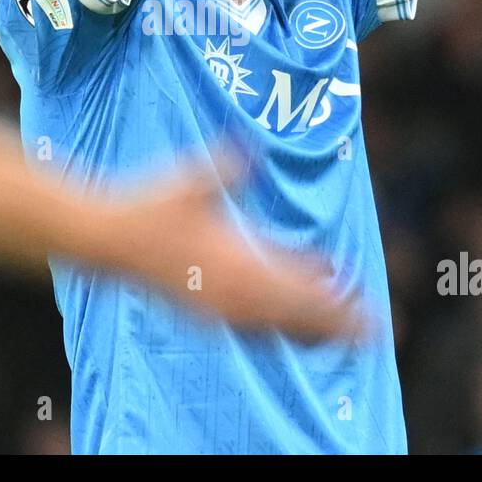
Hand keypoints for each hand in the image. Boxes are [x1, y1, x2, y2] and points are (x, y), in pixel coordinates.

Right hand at [90, 162, 366, 343]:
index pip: (300, 292)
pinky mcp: (201, 312)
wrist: (106, 240)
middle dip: (337, 326)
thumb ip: (230, 166)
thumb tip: (253, 146)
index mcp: (238, 263)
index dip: (338, 306)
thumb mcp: (193, 179)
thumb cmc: (150, 205)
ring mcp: (216, 307)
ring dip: (311, 331)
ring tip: (341, 334)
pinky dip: (277, 329)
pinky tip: (287, 325)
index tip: (369, 316)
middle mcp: (232, 292)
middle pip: (297, 318)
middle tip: (375, 332)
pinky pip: (249, 328)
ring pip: (276, 328)